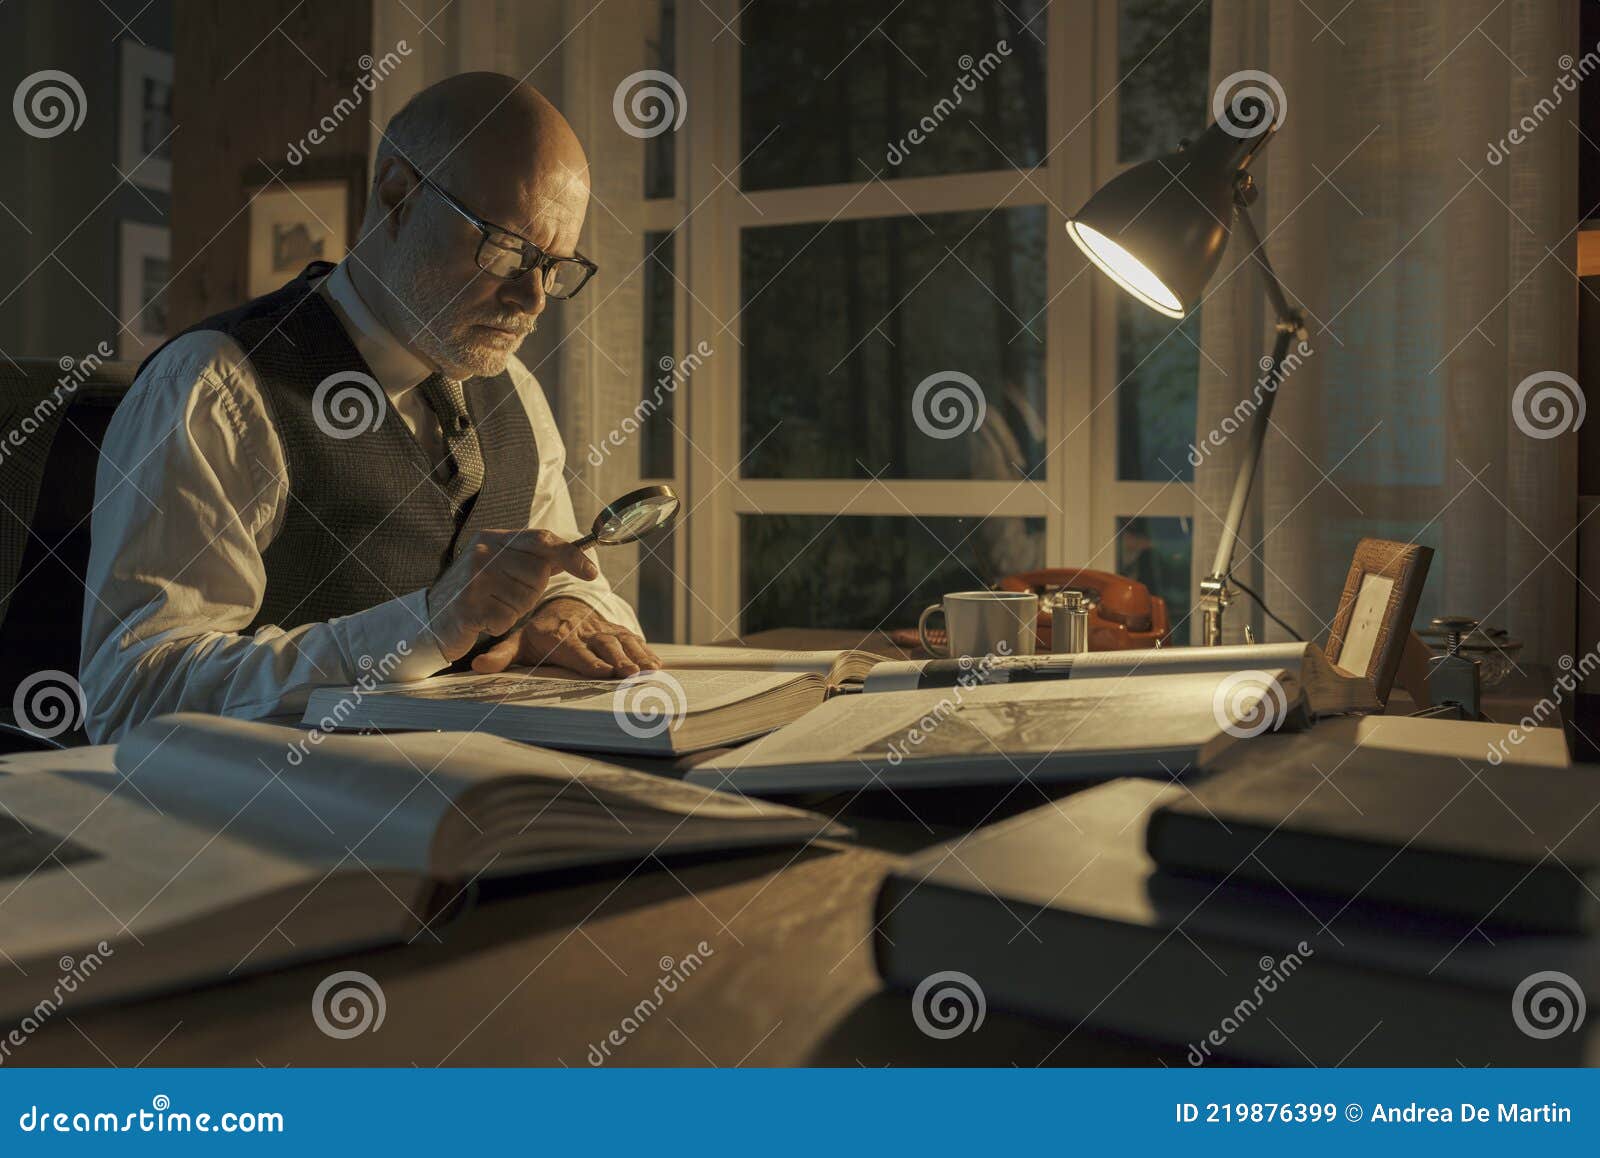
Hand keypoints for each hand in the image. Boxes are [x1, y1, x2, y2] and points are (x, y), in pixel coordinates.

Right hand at [426, 529, 598, 661]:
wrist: (431, 619)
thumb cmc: (476, 593)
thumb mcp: (502, 566)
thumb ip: (534, 559)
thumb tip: (576, 556)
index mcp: (492, 538)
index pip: (541, 539)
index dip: (570, 555)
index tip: (591, 572)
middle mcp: (481, 552)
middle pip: (537, 573)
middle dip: (531, 592)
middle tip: (505, 596)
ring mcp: (472, 578)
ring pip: (524, 599)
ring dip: (513, 610)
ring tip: (491, 607)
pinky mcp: (467, 605)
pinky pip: (506, 619)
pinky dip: (499, 625)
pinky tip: (482, 620)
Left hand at [469, 596, 661, 676]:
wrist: (559, 605)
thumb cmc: (537, 631)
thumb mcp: (517, 640)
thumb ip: (500, 655)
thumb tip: (478, 668)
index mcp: (560, 636)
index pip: (575, 649)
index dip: (589, 660)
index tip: (603, 672)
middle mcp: (583, 632)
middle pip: (603, 646)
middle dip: (618, 660)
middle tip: (630, 673)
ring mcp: (601, 630)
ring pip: (621, 642)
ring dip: (636, 656)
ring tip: (649, 670)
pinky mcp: (615, 630)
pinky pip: (632, 639)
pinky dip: (645, 651)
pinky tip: (656, 665)